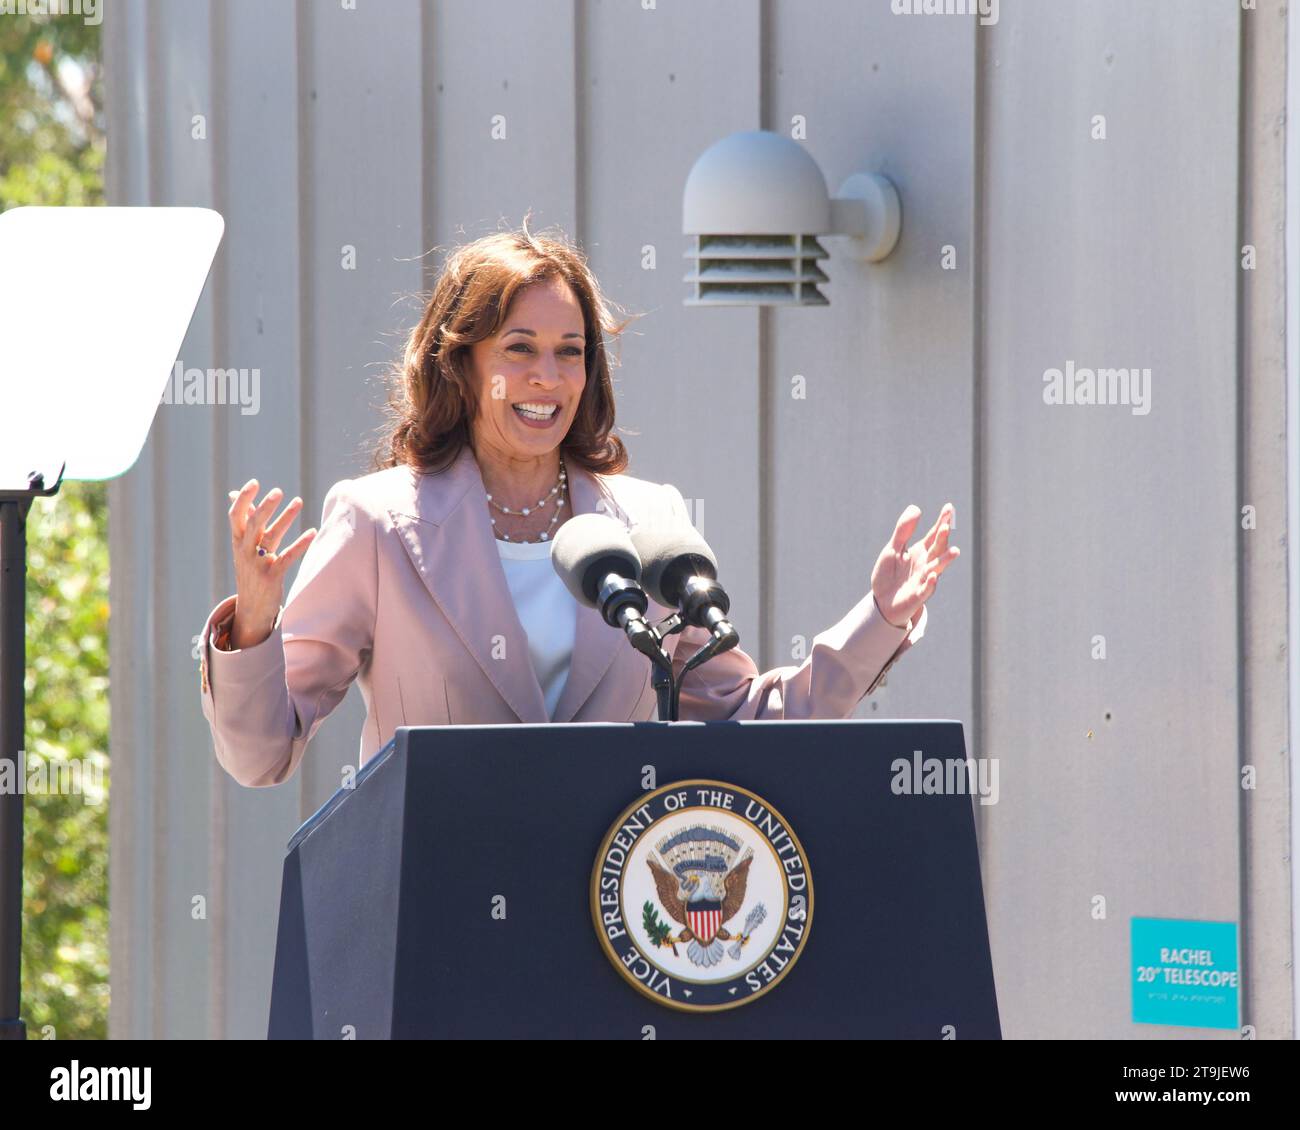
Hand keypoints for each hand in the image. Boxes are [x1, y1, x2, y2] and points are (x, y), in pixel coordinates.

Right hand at [225, 479, 315, 648]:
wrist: (251, 608)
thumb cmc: (250, 570)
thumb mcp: (244, 546)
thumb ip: (245, 520)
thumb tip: (234, 494)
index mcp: (237, 541)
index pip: (236, 516)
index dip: (244, 498)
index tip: (254, 483)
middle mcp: (244, 551)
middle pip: (253, 524)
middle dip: (265, 507)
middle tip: (277, 491)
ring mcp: (257, 564)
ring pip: (271, 537)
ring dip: (285, 518)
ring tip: (298, 501)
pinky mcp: (271, 577)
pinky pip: (287, 557)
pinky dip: (300, 544)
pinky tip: (312, 532)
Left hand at [870, 503, 959, 629]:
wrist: (882, 601)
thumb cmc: (889, 574)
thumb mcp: (892, 549)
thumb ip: (903, 531)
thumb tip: (916, 508)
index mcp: (921, 552)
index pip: (934, 535)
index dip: (942, 521)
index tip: (948, 508)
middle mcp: (926, 564)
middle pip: (937, 549)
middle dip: (942, 538)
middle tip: (945, 526)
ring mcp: (924, 580)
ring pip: (937, 568)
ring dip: (945, 560)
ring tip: (954, 551)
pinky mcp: (918, 595)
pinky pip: (925, 589)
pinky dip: (930, 583)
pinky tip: (933, 575)